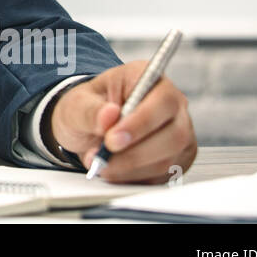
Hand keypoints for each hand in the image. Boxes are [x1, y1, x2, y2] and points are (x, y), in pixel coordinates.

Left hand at [48, 60, 196, 183]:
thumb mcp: (77, 104)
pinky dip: (135, 178)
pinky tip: (115, 170)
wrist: (88, 128)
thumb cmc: (87, 108)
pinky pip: (162, 175)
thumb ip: (90, 110)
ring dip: (130, 168)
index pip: (162, 100)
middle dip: (134, 153)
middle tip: (102, 158)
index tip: (111, 140)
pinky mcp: (177, 158)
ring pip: (168, 159)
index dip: (140, 123)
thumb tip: (109, 115)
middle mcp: (172, 104)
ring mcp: (180, 133)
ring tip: (101, 164)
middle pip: (174, 135)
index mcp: (149, 78)